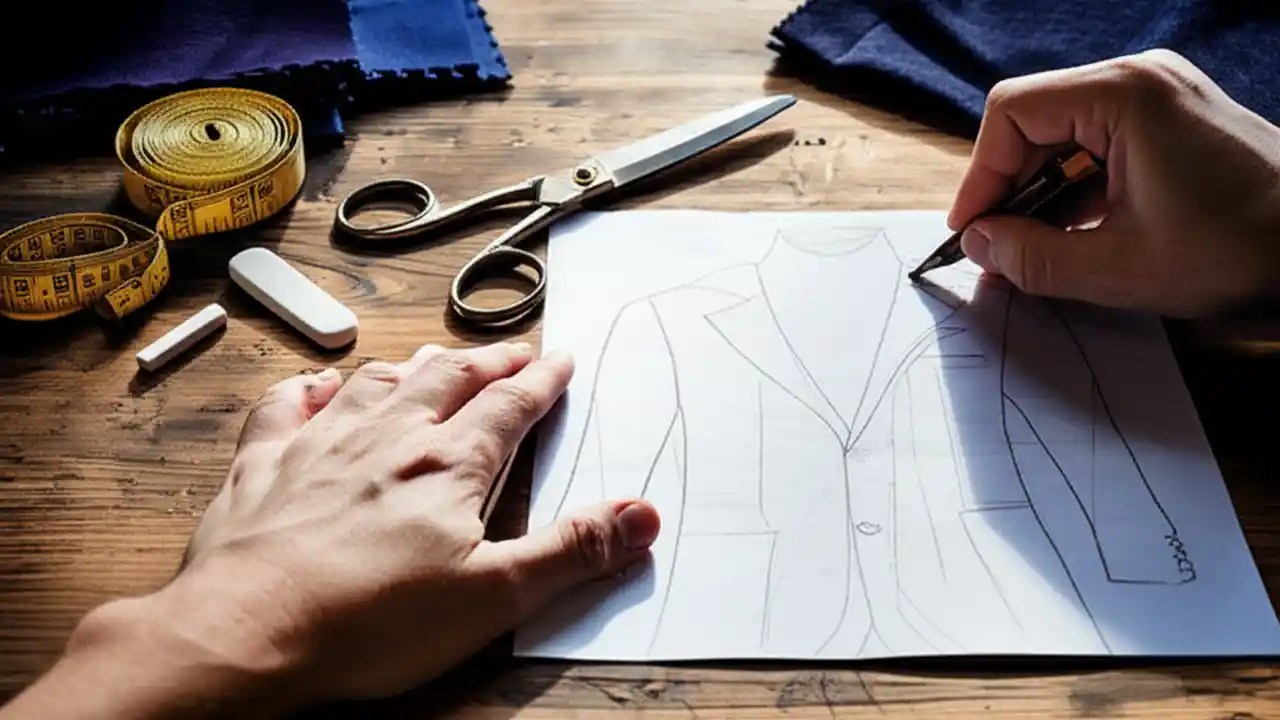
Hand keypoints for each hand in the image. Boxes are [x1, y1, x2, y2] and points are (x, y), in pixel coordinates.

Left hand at [1, 343, 660, 718]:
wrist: (247, 630)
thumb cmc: (369, 620)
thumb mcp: (495, 596)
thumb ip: (571, 550)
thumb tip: (642, 516)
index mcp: (447, 465)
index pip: (509, 406)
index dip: (541, 381)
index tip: (560, 360)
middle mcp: (386, 438)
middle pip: (447, 380)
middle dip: (487, 362)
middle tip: (512, 352)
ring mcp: (320, 445)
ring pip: (376, 383)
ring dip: (413, 365)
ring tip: (434, 357)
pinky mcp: (263, 467)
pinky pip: (288, 407)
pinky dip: (308, 389)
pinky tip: (319, 385)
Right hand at [950, 48, 1279, 316]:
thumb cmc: (1240, 251)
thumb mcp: (1118, 269)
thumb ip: (1033, 259)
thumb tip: (978, 246)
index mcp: (1124, 95)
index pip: (1013, 113)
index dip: (980, 176)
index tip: (971, 232)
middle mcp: (1139, 80)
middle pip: (1035, 122)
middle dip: (1010, 190)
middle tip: (997, 251)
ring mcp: (1159, 97)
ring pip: (1064, 137)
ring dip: (1043, 195)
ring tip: (1034, 253)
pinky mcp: (1171, 122)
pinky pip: (1099, 146)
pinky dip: (1077, 191)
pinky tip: (1075, 238)